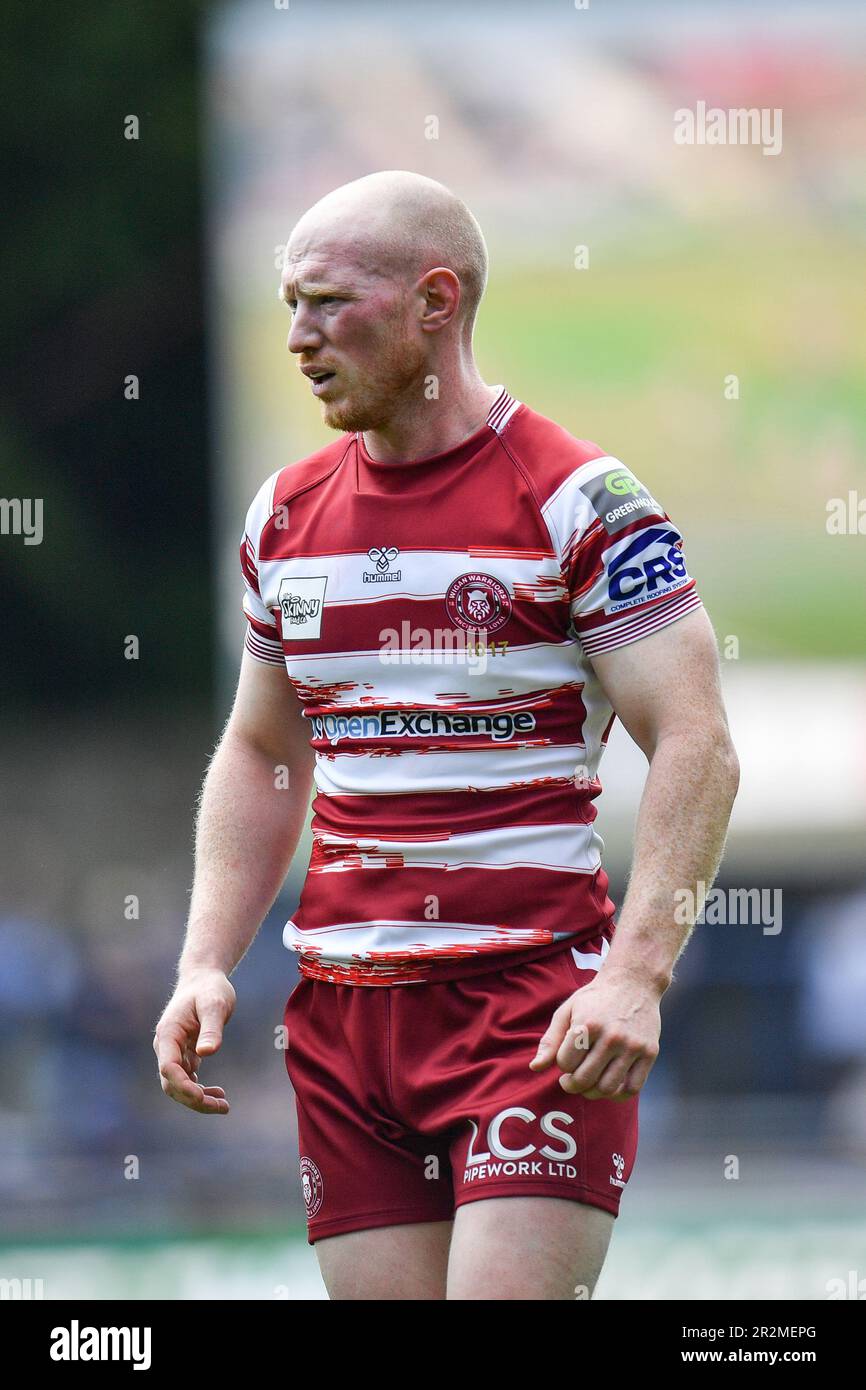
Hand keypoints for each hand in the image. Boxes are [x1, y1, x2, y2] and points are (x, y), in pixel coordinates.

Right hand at [153, 968, 235, 1113]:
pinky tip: (218, 1094)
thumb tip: (206, 1053)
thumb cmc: (210, 989)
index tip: (203, 1097)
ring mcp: (173, 1051)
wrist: (204, 979)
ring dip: (197, 1098)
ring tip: (224, 1105)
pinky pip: (187, 1078)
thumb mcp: (215, 1005)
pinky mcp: (183, 1053)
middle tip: (222, 1107)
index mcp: (168, 1033)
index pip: (168, 1067)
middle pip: (171, 1083)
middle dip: (193, 1099)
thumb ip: (211, 1028)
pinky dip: (200, 1090)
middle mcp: (166, 1045)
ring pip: (178, 1085)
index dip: (183, 1085)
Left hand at [529, 967, 660, 1099]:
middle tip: (571, 1080)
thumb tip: (535, 1068)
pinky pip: (633, 1088)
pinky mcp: (650, 1053)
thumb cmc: (595, 998)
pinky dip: (618, 1095)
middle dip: (572, 1085)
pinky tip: (609, 1086)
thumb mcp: (567, 1011)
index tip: (566, 1059)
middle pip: (584, 1079)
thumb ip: (550, 1040)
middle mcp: (611, 1036)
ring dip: (592, 1092)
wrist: (633, 982)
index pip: (565, 1063)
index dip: (562, 1065)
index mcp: (587, 1024)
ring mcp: (632, 1046)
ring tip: (589, 1083)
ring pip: (607, 1088)